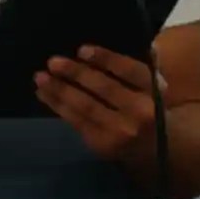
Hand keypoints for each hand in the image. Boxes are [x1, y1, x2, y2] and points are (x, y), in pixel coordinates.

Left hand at [35, 45, 167, 160]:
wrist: (159, 149)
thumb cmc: (149, 106)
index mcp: (156, 90)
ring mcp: (121, 131)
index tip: (82, 49)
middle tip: (52, 61)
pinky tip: (45, 94)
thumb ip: (130, 68)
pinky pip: (77, 121)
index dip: (106, 59)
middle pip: (104, 88)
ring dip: (59, 90)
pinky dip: (58, 106)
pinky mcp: (104, 144)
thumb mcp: (151, 85)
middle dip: (75, 73)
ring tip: (40, 77)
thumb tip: (93, 52)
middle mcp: (141, 112)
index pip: (130, 71)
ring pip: (85, 106)